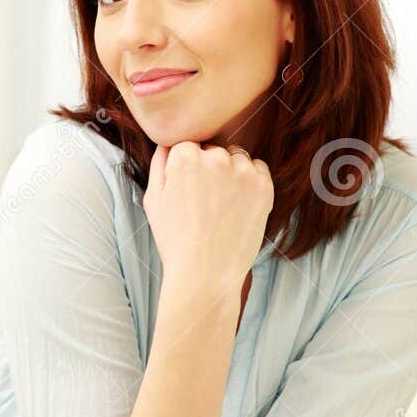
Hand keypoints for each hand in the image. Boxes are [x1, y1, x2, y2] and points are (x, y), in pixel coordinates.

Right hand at [143, 141, 272, 295]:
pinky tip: (239, 206)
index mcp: (184, 157)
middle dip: (210, 170)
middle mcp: (214, 158)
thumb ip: (159, 163)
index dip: (188, 170)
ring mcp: (241, 171)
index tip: (189, 192)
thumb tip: (169, 142)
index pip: (189, 146)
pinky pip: (259, 169)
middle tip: (206, 204)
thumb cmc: (175, 240)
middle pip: (214, 151)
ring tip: (223, 206)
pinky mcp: (263, 186)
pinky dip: (252, 182)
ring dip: (232, 173)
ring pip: (237, 158)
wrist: (206, 274)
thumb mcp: (153, 200)